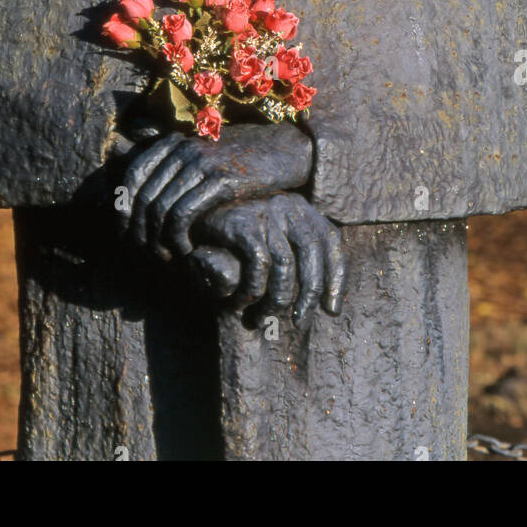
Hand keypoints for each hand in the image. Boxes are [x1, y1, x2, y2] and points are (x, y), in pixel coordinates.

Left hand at [117, 123, 311, 258]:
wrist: (285, 149)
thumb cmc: (243, 159)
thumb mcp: (206, 155)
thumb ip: (176, 166)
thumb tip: (145, 190)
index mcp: (175, 141)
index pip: (132, 177)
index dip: (124, 211)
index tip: (128, 237)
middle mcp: (183, 148)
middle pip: (142, 197)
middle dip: (139, 233)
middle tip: (147, 256)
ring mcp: (201, 162)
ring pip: (160, 209)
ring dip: (158, 241)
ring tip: (168, 258)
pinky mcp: (220, 180)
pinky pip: (183, 214)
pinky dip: (178, 238)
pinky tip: (187, 252)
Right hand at [189, 193, 344, 327]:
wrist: (190, 223)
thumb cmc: (233, 245)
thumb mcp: (269, 251)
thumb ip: (298, 267)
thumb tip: (334, 308)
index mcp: (299, 208)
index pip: (329, 240)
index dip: (336, 278)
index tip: (332, 310)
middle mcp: (286, 204)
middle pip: (313, 251)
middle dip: (310, 293)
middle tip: (299, 322)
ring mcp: (264, 210)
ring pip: (285, 263)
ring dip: (277, 298)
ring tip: (264, 317)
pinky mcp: (242, 222)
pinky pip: (259, 263)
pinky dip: (253, 289)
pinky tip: (241, 302)